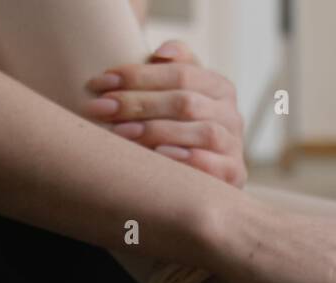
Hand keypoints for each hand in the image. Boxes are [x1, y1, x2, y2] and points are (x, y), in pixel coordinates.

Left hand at [84, 40, 246, 187]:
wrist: (203, 177)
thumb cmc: (179, 128)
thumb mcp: (177, 94)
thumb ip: (174, 66)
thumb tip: (162, 52)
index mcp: (219, 87)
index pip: (181, 73)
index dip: (139, 76)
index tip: (101, 82)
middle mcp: (231, 114)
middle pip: (185, 102)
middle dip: (139, 104)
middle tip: (101, 108)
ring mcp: (234, 145)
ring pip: (201, 132)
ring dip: (157, 131)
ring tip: (119, 133)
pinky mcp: (233, 174)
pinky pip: (212, 165)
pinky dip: (185, 159)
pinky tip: (156, 155)